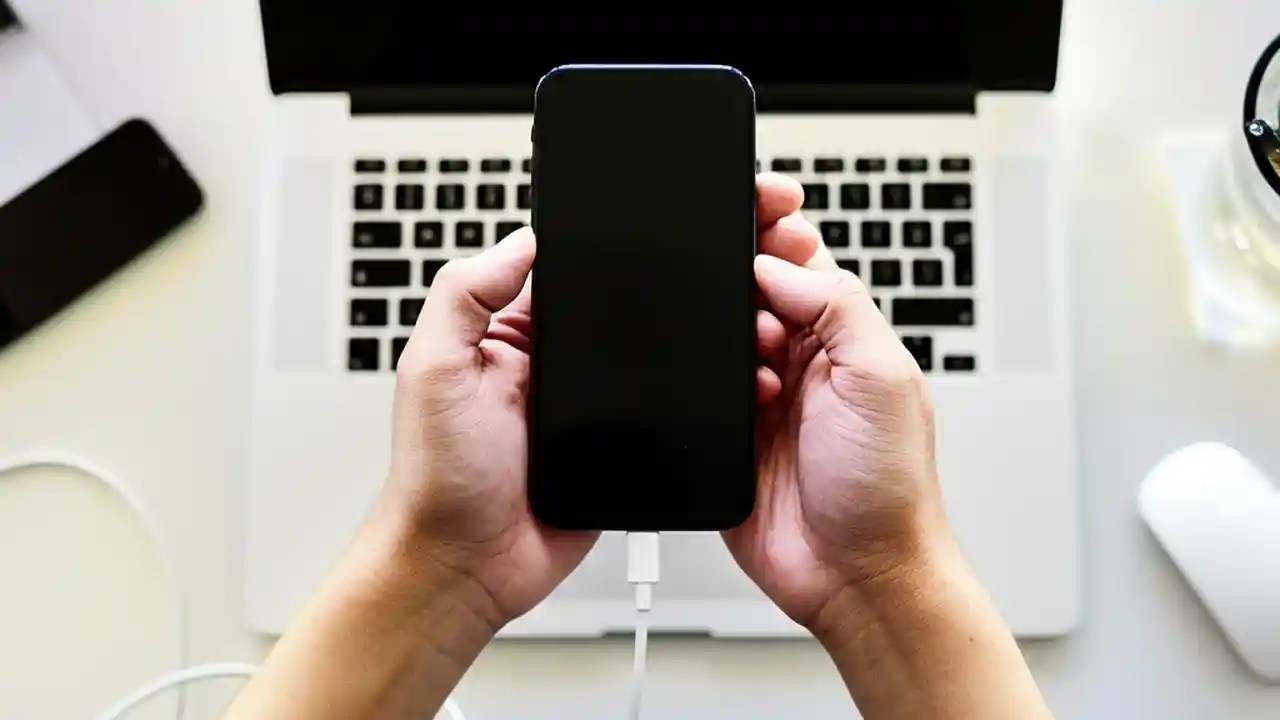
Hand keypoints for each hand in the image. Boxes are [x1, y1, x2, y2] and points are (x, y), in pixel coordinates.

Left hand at [377, 174, 820, 627]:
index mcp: (510, 335)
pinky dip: (687, 405)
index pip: (565, 272)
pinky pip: (662, 417)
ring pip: (650, 362)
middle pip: (619, 312)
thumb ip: (465, 295)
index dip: (601, 248)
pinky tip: (711, 388)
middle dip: (658, 294)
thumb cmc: (436, 476)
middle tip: (711, 267)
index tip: (648, 220)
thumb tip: (520, 238)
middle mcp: (553, 366)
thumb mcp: (432, 367)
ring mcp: (589, 410)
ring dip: (680, 349)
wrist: (466, 565)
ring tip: (724, 322)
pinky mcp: (619, 451)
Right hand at [725, 221, 949, 634]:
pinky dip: (699, 388)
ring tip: (751, 365)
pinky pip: (695, 393)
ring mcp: (761, 399)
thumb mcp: (882, 377)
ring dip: (721, 339)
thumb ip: (837, 306)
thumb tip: (776, 263)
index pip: (803, 260)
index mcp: (845, 336)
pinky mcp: (727, 437)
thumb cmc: (890, 487)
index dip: (778, 228)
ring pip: (717, 338)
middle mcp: (802, 361)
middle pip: (751, 290)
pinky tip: (727, 400)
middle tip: (740, 290)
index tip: (760, 202)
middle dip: (737, 279)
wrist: (857, 574)